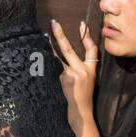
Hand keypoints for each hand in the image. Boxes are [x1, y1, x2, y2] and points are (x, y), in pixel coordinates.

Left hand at [50, 19, 98, 133]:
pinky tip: (46, 68)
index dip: (87, 36)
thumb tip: (63, 59)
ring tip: (43, 36)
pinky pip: (55, 70)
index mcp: (91, 69)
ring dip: (50, 48)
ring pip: (58, 59)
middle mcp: (83, 70)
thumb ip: (78, 69)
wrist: (82, 113)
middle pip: (70, 49)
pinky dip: (49, 69)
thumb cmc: (82, 98)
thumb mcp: (86, 81)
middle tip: (54, 23)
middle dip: (60, 35)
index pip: (91, 48)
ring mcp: (73, 75)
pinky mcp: (64, 80)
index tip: (82, 24)